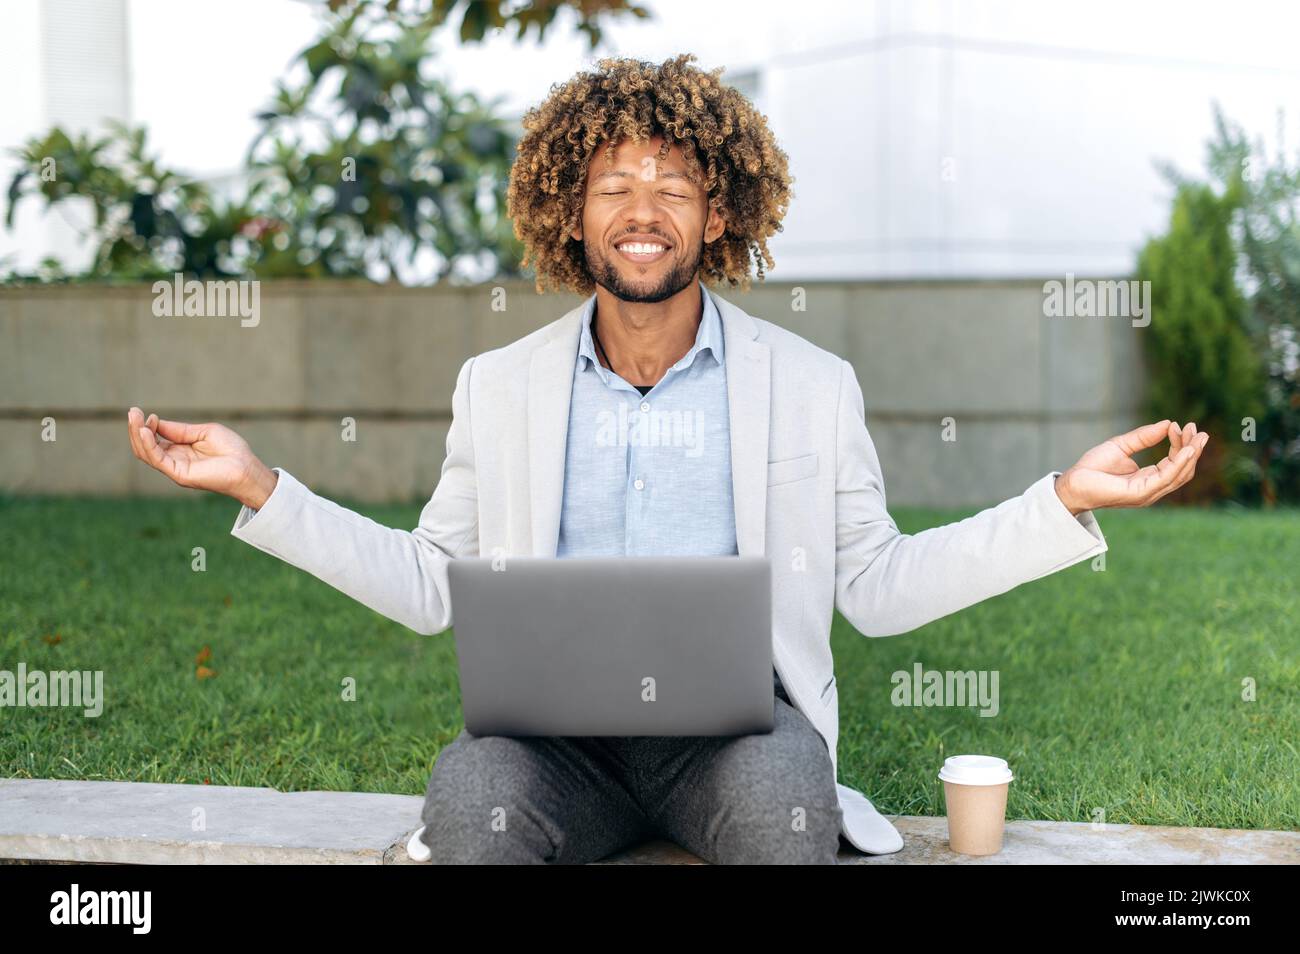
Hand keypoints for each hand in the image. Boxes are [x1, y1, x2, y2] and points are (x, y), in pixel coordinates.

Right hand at [126, 407, 277, 508]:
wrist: (247, 466)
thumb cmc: (231, 450)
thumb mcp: (203, 432)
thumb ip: (179, 430)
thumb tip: (155, 422)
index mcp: (180, 450)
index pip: (155, 439)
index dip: (148, 426)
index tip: (148, 414)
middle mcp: (175, 460)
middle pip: (146, 446)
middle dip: (136, 429)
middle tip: (132, 412)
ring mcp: (175, 469)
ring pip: (147, 453)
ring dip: (138, 435)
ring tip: (134, 418)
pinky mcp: (179, 475)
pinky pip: (158, 460)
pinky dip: (149, 445)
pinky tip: (145, 431)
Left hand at [1054, 420, 1207, 514]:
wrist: (1072, 483)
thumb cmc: (1092, 468)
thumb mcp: (1121, 446)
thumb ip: (1143, 437)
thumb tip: (1167, 424)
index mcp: (1148, 479)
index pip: (1174, 462)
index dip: (1181, 444)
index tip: (1180, 425)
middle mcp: (1152, 488)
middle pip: (1182, 469)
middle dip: (1193, 449)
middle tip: (1197, 429)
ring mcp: (1148, 493)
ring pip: (1179, 475)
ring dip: (1190, 454)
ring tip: (1196, 436)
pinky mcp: (1140, 493)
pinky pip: (1166, 478)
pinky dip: (1179, 463)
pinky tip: (1186, 449)